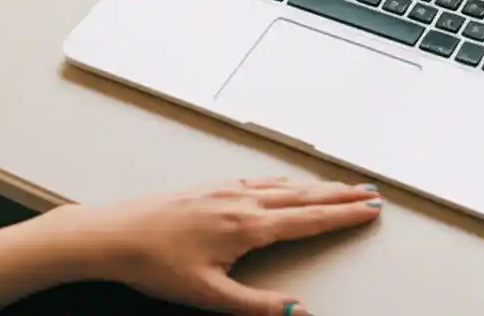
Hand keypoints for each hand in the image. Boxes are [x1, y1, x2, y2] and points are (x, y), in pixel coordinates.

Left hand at [56, 177, 382, 314]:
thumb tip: (297, 312)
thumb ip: (256, 304)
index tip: (371, 210)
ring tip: (341, 187)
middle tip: (371, 192)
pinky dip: (286, 181)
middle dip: (342, 195)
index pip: (310, 220)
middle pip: (305, 196)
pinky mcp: (210, 186)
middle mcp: (243, 201)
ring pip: (285, 185)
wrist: (112, 234)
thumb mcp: (208, 295)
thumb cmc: (154, 265)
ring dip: (318, 186)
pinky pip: (261, 180)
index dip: (344, 216)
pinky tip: (286, 183)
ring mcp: (227, 189)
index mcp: (249, 226)